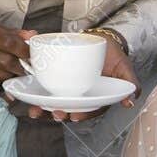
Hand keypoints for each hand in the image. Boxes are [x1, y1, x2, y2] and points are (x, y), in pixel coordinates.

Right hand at [0, 20, 33, 90]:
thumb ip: (11, 33)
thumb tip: (31, 35)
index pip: (8, 42)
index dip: (24, 50)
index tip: (31, 54)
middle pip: (5, 61)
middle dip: (20, 66)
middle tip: (28, 68)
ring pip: (0, 76)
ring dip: (12, 77)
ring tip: (16, 73)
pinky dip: (1, 86)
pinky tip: (2, 80)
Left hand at [18, 44, 139, 121]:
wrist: (102, 40)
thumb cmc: (114, 57)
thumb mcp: (124, 69)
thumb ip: (129, 83)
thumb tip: (130, 101)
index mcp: (96, 99)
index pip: (89, 111)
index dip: (82, 115)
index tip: (74, 116)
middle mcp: (80, 97)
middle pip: (69, 110)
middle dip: (60, 114)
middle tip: (56, 113)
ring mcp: (67, 89)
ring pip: (54, 103)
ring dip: (44, 110)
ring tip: (36, 111)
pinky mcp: (56, 78)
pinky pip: (45, 88)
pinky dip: (35, 93)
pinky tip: (26, 96)